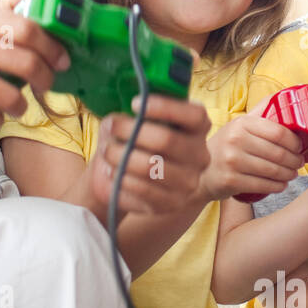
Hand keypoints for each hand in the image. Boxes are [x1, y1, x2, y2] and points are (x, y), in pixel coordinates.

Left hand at [87, 92, 210, 216]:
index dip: (164, 107)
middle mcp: (200, 155)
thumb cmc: (134, 139)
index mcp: (199, 128)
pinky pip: (145, 190)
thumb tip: (124, 117)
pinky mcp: (174, 203)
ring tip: (106, 152)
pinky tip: (112, 172)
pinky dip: (122, 179)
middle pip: (167, 140)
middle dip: (131, 131)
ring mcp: (190, 182)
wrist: (126, 176)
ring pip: (152, 166)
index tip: (133, 104)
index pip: (194, 115)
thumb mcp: (136, 117)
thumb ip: (136, 112)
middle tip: (111, 127)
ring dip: (121, 157)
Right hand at [199, 111, 304, 200]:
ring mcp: (232, 162)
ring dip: (288, 174)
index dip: (294, 141)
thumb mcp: (238, 126)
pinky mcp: (231, 181)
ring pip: (273, 171)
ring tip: (292, 173)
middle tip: (299, 163)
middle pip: (278, 153)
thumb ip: (260, 113)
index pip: (278, 132)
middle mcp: (236, 140)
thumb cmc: (226, 148)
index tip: (299, 147)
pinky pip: (263, 185)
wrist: (202, 173)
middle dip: (294, 160)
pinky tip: (282, 184)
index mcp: (241, 124)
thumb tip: (283, 98)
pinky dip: (278, 186)